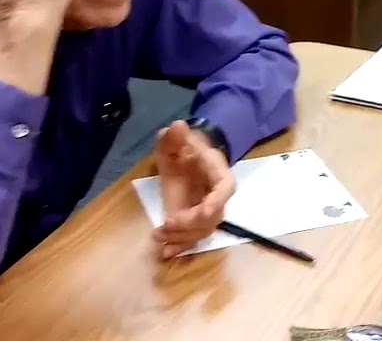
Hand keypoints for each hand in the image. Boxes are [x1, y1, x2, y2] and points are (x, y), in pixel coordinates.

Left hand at [153, 120, 235, 258]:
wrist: (187, 158)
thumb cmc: (185, 148)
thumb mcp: (176, 139)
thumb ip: (175, 136)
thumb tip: (178, 127)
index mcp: (219, 175)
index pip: (224, 189)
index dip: (216, 201)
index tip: (204, 210)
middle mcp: (217, 198)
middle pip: (211, 217)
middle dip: (189, 224)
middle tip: (165, 225)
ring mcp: (206, 213)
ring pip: (201, 232)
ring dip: (181, 238)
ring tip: (157, 236)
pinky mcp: (194, 223)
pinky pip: (192, 239)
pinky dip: (179, 248)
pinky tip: (164, 254)